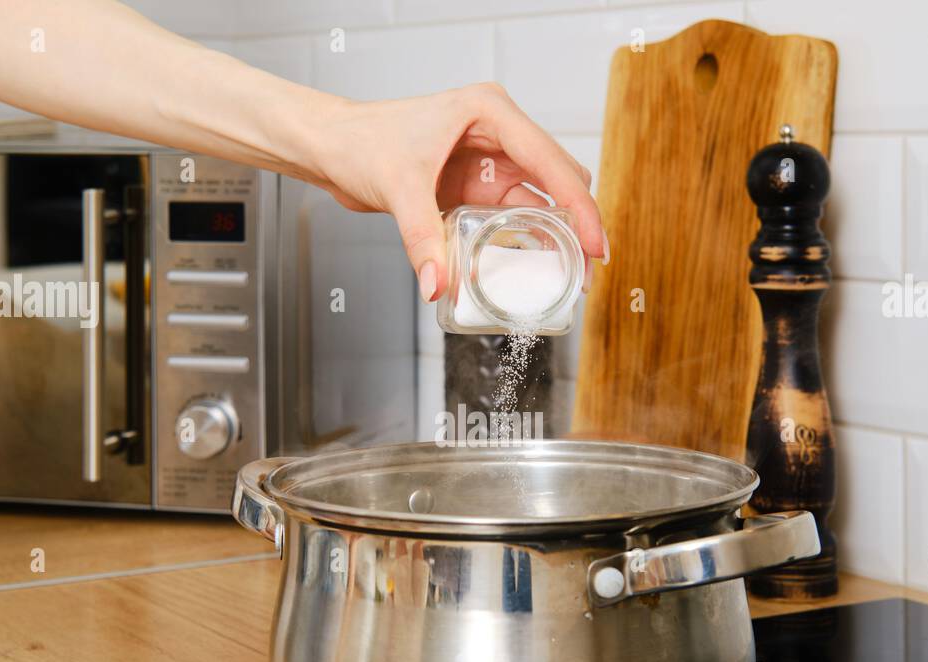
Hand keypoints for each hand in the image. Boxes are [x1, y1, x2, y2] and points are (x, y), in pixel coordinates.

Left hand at [307, 82, 607, 301]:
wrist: (332, 147)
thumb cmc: (361, 140)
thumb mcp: (397, 188)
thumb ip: (421, 239)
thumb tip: (438, 284)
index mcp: (489, 112)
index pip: (549, 160)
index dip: (579, 206)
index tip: (595, 244)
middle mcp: (497, 133)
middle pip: (558, 179)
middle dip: (577, 224)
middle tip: (586, 271)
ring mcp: (489, 160)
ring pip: (542, 199)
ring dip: (556, 236)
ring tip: (570, 276)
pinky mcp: (475, 186)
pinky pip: (513, 216)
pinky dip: (527, 240)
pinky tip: (535, 267)